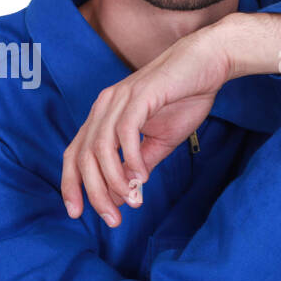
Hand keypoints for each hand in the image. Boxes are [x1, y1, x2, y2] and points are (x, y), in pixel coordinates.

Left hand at [61, 26, 231, 226]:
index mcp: (103, 116)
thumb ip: (141, 162)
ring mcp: (119, 99)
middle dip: (94, 193)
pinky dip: (130, 159)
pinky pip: (125, 133)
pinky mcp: (140, 95)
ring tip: (131, 201)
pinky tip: (142, 177)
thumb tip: (128, 192)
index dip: (71, 184)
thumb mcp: (160, 140)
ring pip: (100, 148)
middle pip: (83, 157)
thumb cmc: (184, 97)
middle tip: (112, 218)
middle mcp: (104, 107)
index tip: (76, 213)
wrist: (209, 62)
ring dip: (113, 181)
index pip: (74, 154)